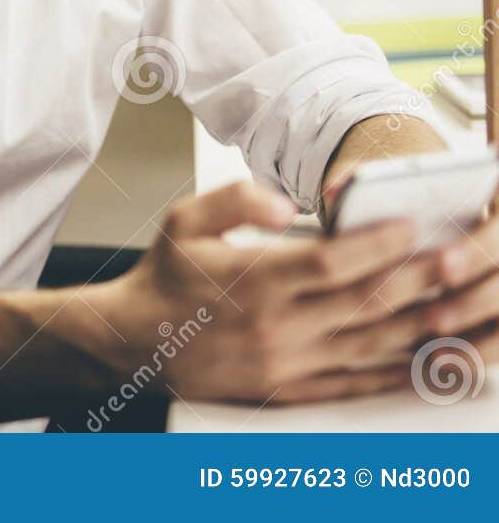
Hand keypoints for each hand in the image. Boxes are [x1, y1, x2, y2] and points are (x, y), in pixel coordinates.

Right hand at [91, 181, 482, 403]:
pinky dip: (398, 373)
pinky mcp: (289, 389)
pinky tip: (427, 360)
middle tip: (453, 260)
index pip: (332, 263)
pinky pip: (356, 384)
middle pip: (364, 304)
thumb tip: (286, 206)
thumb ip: (235, 200)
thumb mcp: (183, 219)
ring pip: (371, 347)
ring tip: (456, 305)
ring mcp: (285, 363)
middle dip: (417, 281)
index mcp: (252, 280)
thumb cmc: (163, 277)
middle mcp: (275, 326)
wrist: (133, 340)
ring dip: (421, 326)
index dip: (379, 245)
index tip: (411, 227)